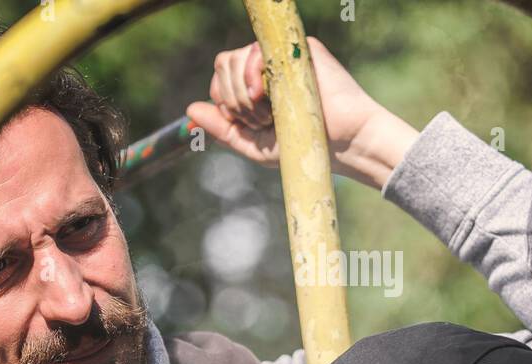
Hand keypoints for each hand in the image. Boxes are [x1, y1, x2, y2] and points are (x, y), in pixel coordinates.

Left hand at [188, 37, 418, 188]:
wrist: (341, 143)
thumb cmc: (302, 147)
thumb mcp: (255, 145)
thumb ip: (223, 128)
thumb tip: (190, 109)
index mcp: (253, 86)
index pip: (220, 80)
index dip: (225, 102)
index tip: (249, 124)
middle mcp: (264, 67)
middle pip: (223, 64)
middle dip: (234, 100)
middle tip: (262, 119)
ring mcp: (280, 55)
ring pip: (234, 58)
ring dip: (245, 94)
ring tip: (272, 111)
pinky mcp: (297, 47)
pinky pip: (258, 50)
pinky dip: (259, 79)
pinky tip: (278, 97)